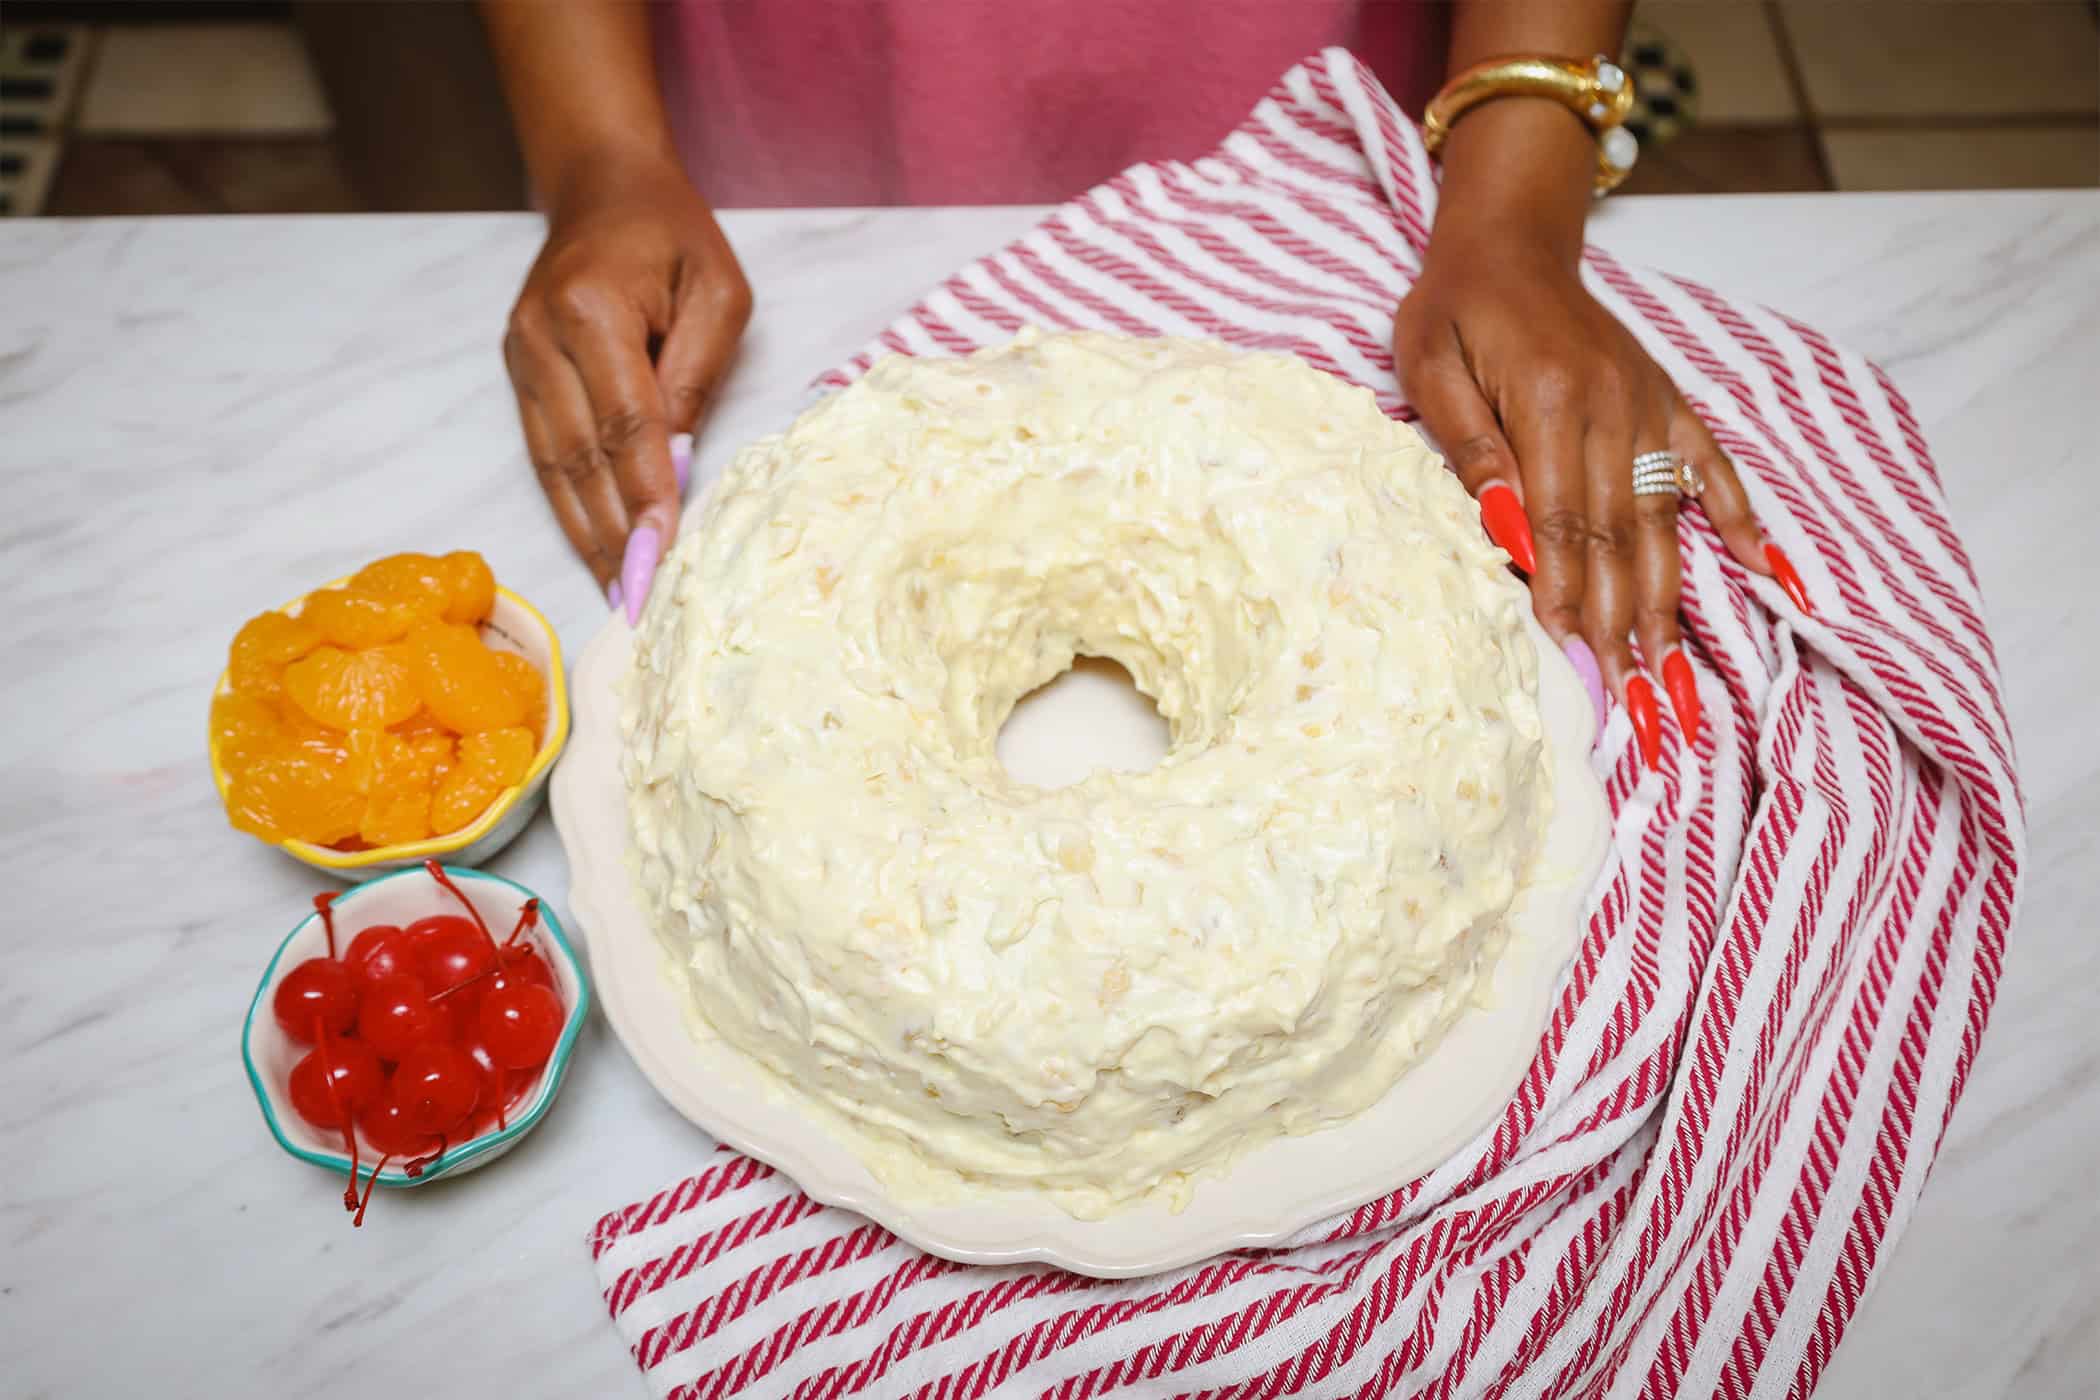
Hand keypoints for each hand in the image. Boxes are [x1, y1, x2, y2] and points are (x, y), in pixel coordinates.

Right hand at [502, 151, 750, 617]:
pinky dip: (570, 508)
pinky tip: (594, 552)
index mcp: (591, 308)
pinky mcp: (518, 374)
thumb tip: (676, 466)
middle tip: (639, 602)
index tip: (662, 556)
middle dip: (612, 535)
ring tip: (615, 596)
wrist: (603, 186)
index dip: (644, 494)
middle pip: (581, 456)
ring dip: (586, 536)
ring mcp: (520, 357)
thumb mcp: (718, 292)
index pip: (626, 422)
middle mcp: (541, 337)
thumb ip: (696, 375)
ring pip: (554, 466)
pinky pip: (543, 454)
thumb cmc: (673, 234)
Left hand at [1393, 228, 1800, 765]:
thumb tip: (1504, 526)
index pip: (1559, 521)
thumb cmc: (1454, 306)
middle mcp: (1612, 406)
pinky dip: (1743, 522)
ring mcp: (1648, 405)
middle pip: (1619, 536)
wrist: (1509, 240)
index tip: (1573, 661)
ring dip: (1669, 603)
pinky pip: (1714, 468)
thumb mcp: (1430, 365)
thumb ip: (1471, 446)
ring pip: (1664, 521)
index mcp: (1547, 399)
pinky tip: (1773, 577)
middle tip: (1631, 703)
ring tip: (1675, 677)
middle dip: (1622, 626)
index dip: (1567, 595)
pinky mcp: (1668, 402)